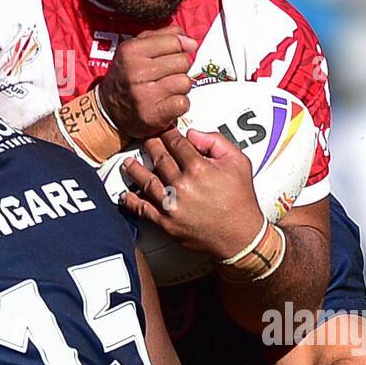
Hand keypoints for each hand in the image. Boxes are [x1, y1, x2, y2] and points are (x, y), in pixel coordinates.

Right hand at [97, 26, 197, 139]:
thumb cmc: (127, 76)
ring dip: (180, 87)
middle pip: (183, 62)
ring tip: (166, 89)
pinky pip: (183, 102)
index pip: (174, 42)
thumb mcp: (137, 48)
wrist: (109, 110)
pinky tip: (167, 102)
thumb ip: (164, 36)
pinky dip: (179, 104)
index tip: (170, 56)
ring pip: (185, 82)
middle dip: (179, 68)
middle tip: (165, 75)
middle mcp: (136, 71)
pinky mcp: (153, 114)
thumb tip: (191, 42)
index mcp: (132, 50)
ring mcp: (144, 94)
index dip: (177, 49)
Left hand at [119, 128, 265, 259]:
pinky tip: (125, 195)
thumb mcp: (238, 162)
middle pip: (158, 158)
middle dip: (149, 145)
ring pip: (146, 180)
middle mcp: (182, 186)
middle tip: (144, 139)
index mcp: (199, 169)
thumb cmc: (240, 202)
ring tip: (128, 163)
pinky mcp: (166, 223)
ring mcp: (172, 205)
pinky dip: (131, 201)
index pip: (175, 142)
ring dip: (134, 169)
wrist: (241, 236)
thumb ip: (216, 142)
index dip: (166, 132)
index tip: (162, 128)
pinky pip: (143, 209)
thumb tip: (193, 135)